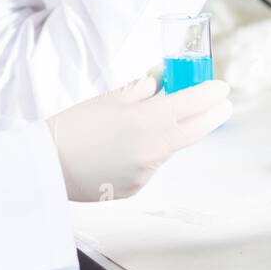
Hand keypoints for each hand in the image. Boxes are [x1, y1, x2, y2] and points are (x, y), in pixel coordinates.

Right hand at [45, 75, 232, 201]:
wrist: (47, 164)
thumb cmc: (74, 126)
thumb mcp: (110, 98)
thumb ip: (142, 90)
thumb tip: (161, 81)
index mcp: (147, 121)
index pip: (192, 104)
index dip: (210, 94)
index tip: (221, 88)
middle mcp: (153, 150)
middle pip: (195, 131)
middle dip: (212, 116)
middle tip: (222, 106)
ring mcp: (146, 172)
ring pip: (169, 148)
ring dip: (169, 135)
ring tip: (144, 124)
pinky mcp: (136, 188)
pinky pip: (150, 166)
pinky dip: (146, 154)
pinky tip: (123, 148)